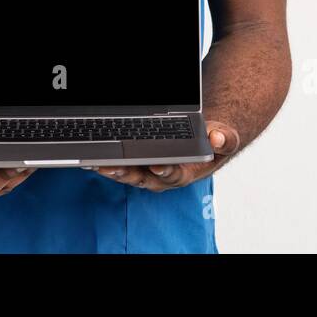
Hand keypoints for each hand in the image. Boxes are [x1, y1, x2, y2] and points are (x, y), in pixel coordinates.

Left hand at [84, 120, 239, 191]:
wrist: (203, 139)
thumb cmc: (212, 142)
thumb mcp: (225, 138)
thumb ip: (225, 139)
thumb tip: (218, 138)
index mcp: (186, 173)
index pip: (174, 174)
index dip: (165, 171)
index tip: (156, 166)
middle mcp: (164, 176)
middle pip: (143, 178)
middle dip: (127, 174)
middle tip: (112, 168)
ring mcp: (148, 172)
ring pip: (127, 173)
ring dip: (111, 169)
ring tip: (95, 163)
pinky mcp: (136, 165)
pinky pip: (120, 165)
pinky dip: (106, 161)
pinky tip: (91, 157)